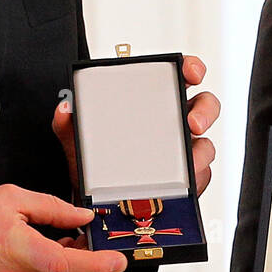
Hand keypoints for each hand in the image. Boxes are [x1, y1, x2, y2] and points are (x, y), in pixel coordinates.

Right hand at [0, 184, 125, 271]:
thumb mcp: (8, 199)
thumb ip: (51, 208)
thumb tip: (79, 216)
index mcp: (23, 252)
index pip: (75, 265)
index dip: (102, 265)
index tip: (118, 261)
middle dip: (79, 260)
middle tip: (73, 238)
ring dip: (58, 271)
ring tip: (42, 247)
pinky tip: (22, 264)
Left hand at [51, 54, 220, 195]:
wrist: (98, 203)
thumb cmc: (95, 165)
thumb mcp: (77, 141)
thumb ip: (66, 123)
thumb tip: (65, 109)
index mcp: (153, 104)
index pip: (180, 77)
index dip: (192, 68)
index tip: (192, 72)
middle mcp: (174, 123)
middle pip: (205, 106)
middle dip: (206, 111)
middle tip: (193, 123)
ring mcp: (185, 151)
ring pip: (207, 144)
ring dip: (201, 152)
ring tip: (188, 163)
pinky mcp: (189, 178)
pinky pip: (201, 175)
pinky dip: (195, 179)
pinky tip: (183, 184)